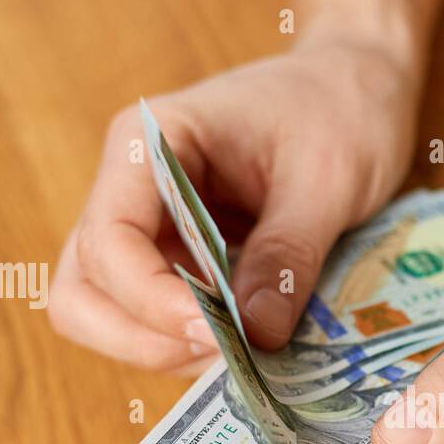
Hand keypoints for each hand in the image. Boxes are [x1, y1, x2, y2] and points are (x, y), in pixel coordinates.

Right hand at [49, 35, 422, 369]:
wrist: (359, 88)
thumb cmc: (340, 109)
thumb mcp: (327, 179)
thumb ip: (287, 253)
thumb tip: (255, 336)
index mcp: (149, 145)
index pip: (108, 240)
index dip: (150, 300)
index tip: (217, 332)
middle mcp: (133, 193)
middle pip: (83, 289)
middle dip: (143, 338)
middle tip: (224, 355)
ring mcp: (152, 234)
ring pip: (109, 317)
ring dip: (168, 351)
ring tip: (246, 354)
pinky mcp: (182, 267)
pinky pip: (161, 324)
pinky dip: (195, 349)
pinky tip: (253, 345)